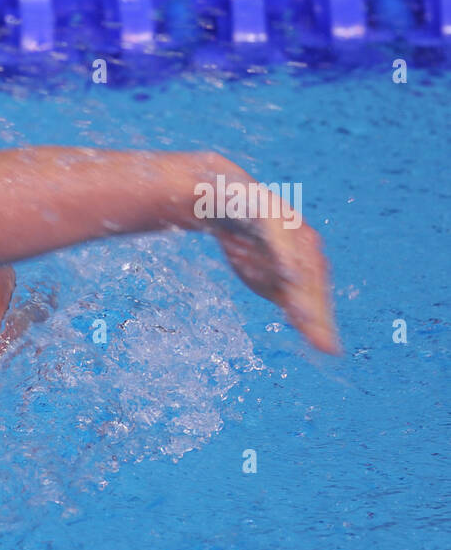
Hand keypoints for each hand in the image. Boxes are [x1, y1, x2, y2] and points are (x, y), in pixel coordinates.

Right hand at [207, 173, 339, 354]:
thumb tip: (308, 325)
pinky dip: (286, 256)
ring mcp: (289, 227)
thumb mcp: (263, 275)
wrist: (220, 197)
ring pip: (301, 263)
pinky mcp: (270, 211)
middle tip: (322, 344)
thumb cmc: (247, 240)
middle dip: (317, 314)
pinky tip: (290, 275)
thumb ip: (287, 296)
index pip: (316, 297)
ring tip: (308, 318)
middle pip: (314, 284)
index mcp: (307, 261)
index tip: (330, 352)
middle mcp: (305, 244)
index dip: (322, 323)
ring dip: (305, 291)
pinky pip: (279, 237)